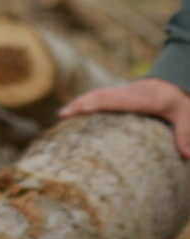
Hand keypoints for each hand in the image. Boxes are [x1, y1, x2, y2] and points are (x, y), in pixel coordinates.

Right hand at [60, 79, 189, 159]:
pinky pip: (98, 96)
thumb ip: (185, 134)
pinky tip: (73, 111)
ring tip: (62, 115)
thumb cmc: (180, 103)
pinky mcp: (117, 94)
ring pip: (97, 94)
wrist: (175, 83)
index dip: (101, 104)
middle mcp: (128, 93)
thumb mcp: (186, 116)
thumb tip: (187, 156)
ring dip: (79, 102)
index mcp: (144, 98)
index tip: (85, 108)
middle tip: (63, 115)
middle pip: (102, 95)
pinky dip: (84, 102)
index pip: (120, 100)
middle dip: (82, 103)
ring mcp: (121, 92)